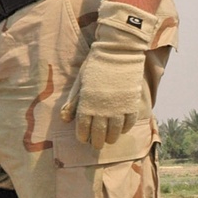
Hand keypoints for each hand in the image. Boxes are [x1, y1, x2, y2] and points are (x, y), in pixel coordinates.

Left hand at [61, 0, 157, 148]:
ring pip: (115, 132)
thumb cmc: (95, 65)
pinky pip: (129, 123)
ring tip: (109, 140)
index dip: (83, 136)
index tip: (84, 139)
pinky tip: (122, 130)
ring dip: (111, 138)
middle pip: (99, 134)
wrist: (119, 52)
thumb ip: (73, 102)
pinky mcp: (132, 104)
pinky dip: (125, 129)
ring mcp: (118, 108)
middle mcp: (102, 110)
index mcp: (87, 104)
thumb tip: (65, 120)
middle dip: (97, 142)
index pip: (83, 128)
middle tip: (97, 145)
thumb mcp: (80, 82)